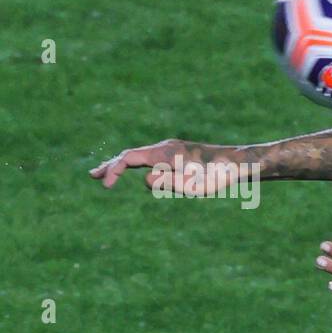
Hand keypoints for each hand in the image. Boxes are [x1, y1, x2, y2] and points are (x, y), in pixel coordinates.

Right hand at [90, 139, 238, 194]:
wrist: (238, 163)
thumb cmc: (217, 176)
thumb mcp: (191, 185)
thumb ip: (166, 182)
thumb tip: (146, 179)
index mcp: (164, 152)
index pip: (129, 158)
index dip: (114, 170)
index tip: (105, 185)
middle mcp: (165, 147)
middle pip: (131, 155)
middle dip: (112, 165)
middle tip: (93, 175)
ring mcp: (172, 149)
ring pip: (141, 156)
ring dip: (124, 165)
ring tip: (109, 174)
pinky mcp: (179, 154)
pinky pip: (153, 158)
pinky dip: (139, 164)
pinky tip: (136, 171)